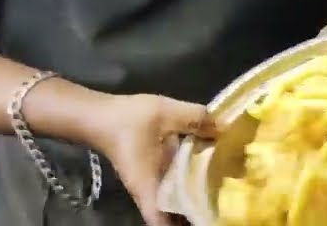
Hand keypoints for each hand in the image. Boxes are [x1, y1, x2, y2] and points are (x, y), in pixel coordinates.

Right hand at [85, 94, 216, 225]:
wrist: (100, 115)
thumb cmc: (126, 120)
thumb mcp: (165, 112)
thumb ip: (195, 119)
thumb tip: (224, 127)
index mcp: (148, 186)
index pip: (162, 222)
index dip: (186, 224)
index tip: (209, 219)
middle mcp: (150, 191)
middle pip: (174, 215)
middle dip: (197, 212)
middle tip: (226, 204)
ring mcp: (153, 183)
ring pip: (176, 201)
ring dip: (196, 197)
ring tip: (224, 189)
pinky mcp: (155, 172)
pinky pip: (176, 184)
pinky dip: (192, 181)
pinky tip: (212, 168)